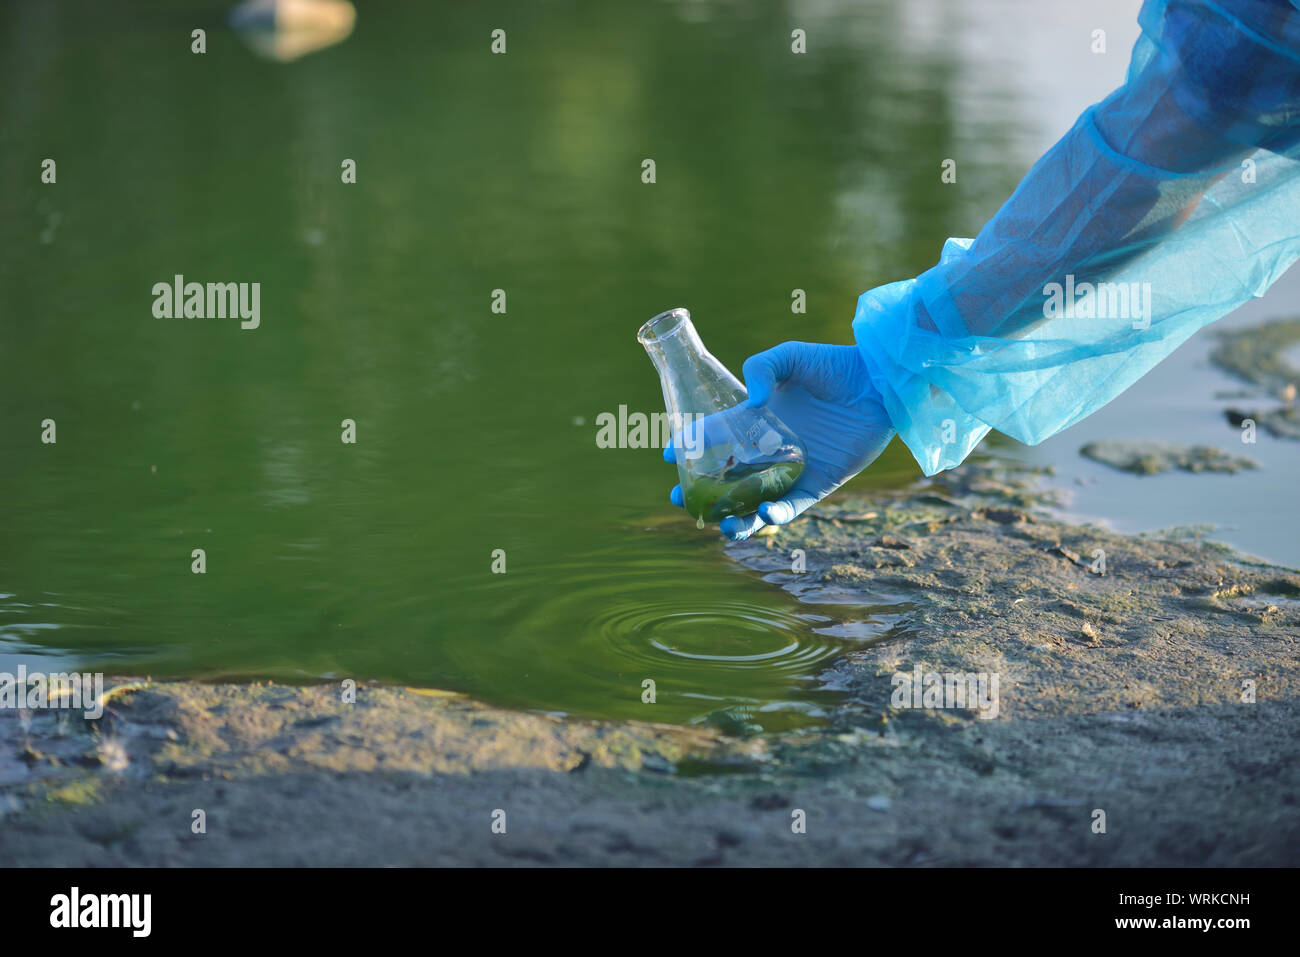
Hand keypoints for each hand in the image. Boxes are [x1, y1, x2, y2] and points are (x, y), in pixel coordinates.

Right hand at [665, 341, 895, 540]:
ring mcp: (792, 469)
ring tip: (722, 527)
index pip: (715, 436)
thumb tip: (754, 404)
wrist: (878, 382)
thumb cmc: (833, 365)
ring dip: (738, 518)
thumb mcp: (789, 356)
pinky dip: (778, 515)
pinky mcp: (819, 483)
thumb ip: (761, 368)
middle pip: (727, 479)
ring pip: (756, 503)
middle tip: (680, 498)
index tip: (668, 454)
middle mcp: (769, 449)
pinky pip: (794, 507)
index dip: (689, 445)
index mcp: (755, 420)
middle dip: (702, 493)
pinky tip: (764, 515)